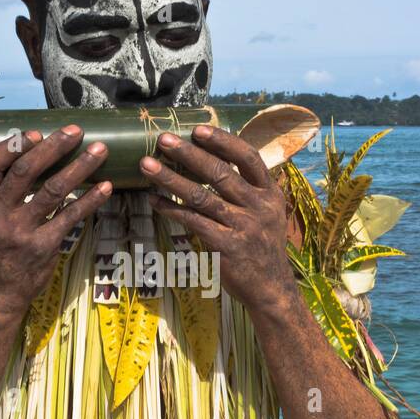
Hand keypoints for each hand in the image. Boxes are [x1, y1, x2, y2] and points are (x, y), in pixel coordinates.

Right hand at [0, 125, 110, 323]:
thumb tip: (26, 151)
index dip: (11, 146)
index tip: (36, 133)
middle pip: (24, 172)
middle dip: (52, 147)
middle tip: (74, 131)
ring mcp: (19, 232)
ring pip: (52, 191)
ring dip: (79, 167)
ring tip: (99, 151)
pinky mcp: (43, 247)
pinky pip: (70, 217)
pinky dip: (89, 200)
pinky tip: (105, 187)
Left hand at [139, 124, 294, 314]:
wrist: (272, 289)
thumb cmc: (263, 246)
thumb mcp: (269, 214)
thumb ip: (250, 189)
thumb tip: (216, 160)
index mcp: (270, 193)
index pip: (248, 157)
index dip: (223, 141)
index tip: (198, 129)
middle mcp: (259, 207)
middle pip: (220, 173)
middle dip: (188, 154)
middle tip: (163, 139)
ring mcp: (244, 227)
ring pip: (201, 197)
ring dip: (170, 179)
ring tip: (147, 165)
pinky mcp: (227, 247)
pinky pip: (193, 222)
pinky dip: (171, 209)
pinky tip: (155, 201)